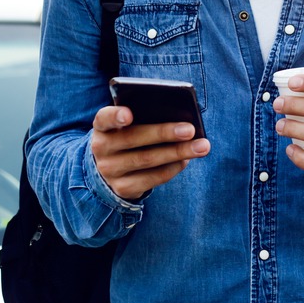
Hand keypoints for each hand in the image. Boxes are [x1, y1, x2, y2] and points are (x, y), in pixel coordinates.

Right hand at [91, 105, 209, 200]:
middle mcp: (101, 148)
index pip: (104, 118)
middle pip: (134, 139)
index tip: (129, 114)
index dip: (116, 116)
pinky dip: (173, 168)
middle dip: (164, 133)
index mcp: (102, 126)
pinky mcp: (123, 188)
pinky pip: (152, 178)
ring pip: (147, 160)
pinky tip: (187, 159)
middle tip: (191, 129)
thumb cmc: (128, 136)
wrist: (111, 169)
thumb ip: (145, 117)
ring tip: (201, 146)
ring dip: (178, 152)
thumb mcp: (129, 125)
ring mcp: (110, 171)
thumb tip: (180, 118)